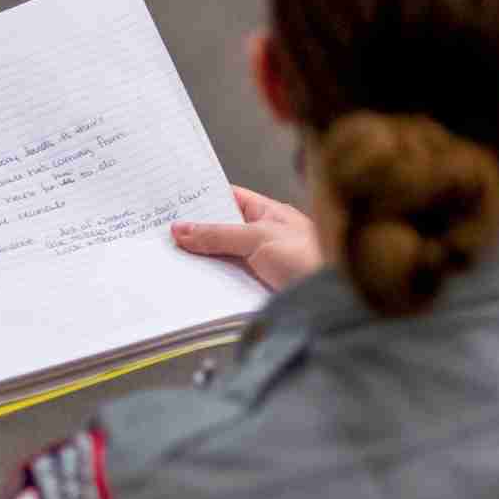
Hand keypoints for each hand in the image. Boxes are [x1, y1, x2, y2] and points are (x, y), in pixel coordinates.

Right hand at [172, 185, 322, 291]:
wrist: (339, 300)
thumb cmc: (313, 259)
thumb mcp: (259, 238)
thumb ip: (219, 233)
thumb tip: (182, 228)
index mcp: (268, 213)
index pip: (228, 198)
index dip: (201, 198)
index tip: (172, 200)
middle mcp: (264, 236)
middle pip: (221, 231)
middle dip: (194, 234)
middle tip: (159, 234)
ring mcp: (261, 264)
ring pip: (222, 260)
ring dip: (200, 262)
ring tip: (166, 260)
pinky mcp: (259, 291)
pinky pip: (229, 284)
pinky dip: (211, 285)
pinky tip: (190, 286)